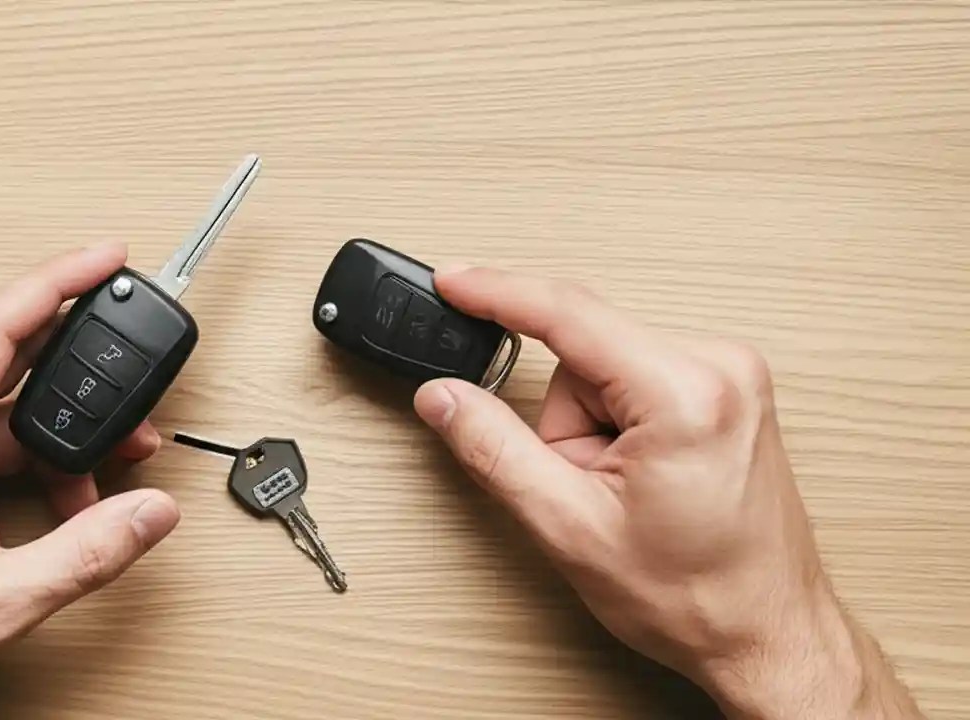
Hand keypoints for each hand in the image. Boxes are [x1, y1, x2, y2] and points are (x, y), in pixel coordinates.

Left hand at [0, 243, 179, 719]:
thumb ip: (88, 552)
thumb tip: (151, 511)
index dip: (56, 281)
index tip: (103, 257)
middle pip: (6, 365)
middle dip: (81, 378)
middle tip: (134, 392)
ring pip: (0, 411)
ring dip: (59, 436)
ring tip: (107, 474)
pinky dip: (30, 459)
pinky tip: (65, 495)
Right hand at [414, 268, 923, 719]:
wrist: (767, 633)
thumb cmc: (698, 596)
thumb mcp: (571, 527)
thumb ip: (495, 449)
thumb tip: (444, 396)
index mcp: (686, 393)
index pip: (568, 314)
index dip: (496, 292)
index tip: (451, 280)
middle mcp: (720, 366)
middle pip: (584, 352)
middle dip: (563, 419)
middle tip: (584, 483)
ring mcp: (731, 374)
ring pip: (605, 368)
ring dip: (591, 426)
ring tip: (621, 489)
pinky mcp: (729, 388)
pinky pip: (636, 378)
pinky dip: (618, 423)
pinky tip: (640, 474)